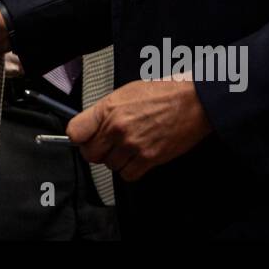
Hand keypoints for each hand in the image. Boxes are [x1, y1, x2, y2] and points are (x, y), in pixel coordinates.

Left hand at [65, 78, 211, 180]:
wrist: (192, 102)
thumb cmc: (162, 94)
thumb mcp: (125, 93)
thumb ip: (105, 111)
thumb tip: (91, 127)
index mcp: (108, 108)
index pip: (75, 132)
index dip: (80, 138)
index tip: (85, 139)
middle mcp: (117, 127)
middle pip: (90, 154)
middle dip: (98, 151)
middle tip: (109, 145)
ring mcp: (132, 144)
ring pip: (110, 166)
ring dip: (118, 160)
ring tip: (130, 147)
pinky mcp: (148, 158)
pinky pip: (128, 175)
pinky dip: (131, 170)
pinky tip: (138, 157)